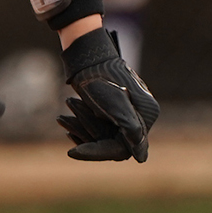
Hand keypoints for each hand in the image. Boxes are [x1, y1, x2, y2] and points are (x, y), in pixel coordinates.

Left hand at [58, 28, 159, 161]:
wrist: (88, 54)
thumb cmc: (101, 78)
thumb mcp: (116, 105)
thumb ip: (131, 130)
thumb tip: (142, 158)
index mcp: (147, 113)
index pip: (126, 146)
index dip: (99, 151)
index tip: (73, 152)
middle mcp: (142, 114)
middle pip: (116, 142)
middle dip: (89, 140)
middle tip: (69, 143)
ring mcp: (129, 111)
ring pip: (107, 134)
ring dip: (83, 131)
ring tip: (64, 123)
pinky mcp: (115, 107)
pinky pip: (102, 127)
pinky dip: (83, 127)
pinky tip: (67, 125)